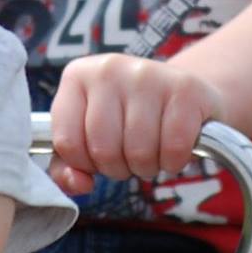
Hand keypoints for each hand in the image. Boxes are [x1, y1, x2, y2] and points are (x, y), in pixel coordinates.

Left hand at [46, 54, 225, 192]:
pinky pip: (174, 147)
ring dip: (147, 167)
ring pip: (138, 151)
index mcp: (77, 77)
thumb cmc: (129, 118)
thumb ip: (69, 166)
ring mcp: (148, 74)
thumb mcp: (90, 134)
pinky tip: (174, 149)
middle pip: (103, 150)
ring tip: (152, 151)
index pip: (67, 142)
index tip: (100, 155)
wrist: (182, 93)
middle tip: (130, 155)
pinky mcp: (184, 88)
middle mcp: (109, 69)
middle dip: (119, 168)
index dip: (86, 164)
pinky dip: (174, 161)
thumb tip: (78, 183)